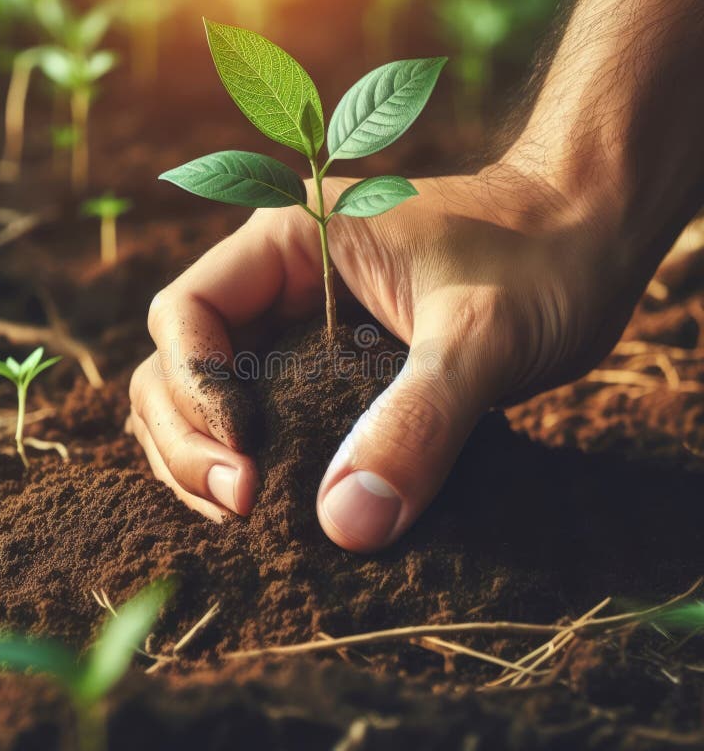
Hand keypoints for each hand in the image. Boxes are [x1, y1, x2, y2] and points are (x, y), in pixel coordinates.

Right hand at [128, 163, 651, 550]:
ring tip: (246, 516)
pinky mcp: (328, 367)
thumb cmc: (540, 257)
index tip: (245, 460)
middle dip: (188, 438)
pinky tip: (274, 506)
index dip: (194, 391)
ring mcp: (299, 325)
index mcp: (288, 241)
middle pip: (176, 362)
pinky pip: (261, 416)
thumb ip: (418, 420)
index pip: (185, 315)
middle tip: (239, 507)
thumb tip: (344, 522)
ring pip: (206, 395)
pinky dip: (250, 463)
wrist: (585, 240)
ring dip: (204, 458)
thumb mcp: (483, 334)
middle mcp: (278, 281)